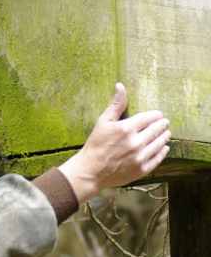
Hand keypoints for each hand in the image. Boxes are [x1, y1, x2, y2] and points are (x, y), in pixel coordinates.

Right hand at [58, 83, 170, 204]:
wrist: (91, 170)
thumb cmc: (96, 144)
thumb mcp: (103, 121)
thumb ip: (115, 104)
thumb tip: (120, 86)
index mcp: (126, 128)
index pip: (148, 118)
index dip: (155, 115)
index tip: (159, 114)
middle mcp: (135, 142)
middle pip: (156, 130)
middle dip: (162, 125)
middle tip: (165, 123)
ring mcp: (140, 157)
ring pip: (159, 144)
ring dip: (164, 137)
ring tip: (166, 133)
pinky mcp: (141, 169)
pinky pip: (157, 159)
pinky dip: (163, 152)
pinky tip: (164, 148)